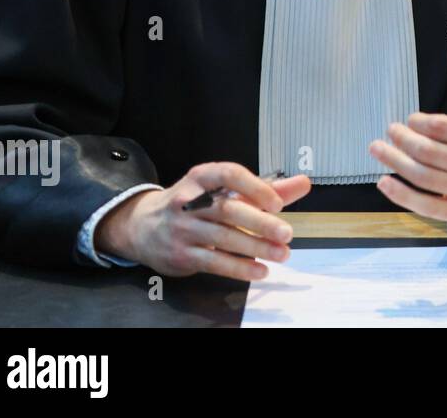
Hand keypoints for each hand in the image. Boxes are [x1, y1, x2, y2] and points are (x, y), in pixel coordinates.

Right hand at [95, 163, 311, 280]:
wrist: (142, 226)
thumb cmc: (195, 204)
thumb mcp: (224, 189)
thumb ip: (266, 187)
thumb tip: (304, 183)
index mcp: (202, 177)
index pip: (229, 175)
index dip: (254, 187)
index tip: (278, 202)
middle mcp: (189, 201)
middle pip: (228, 210)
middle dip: (260, 223)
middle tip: (287, 233)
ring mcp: (183, 229)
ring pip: (223, 238)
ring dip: (256, 248)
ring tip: (283, 254)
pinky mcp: (181, 255)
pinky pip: (213, 262)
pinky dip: (239, 268)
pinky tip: (260, 271)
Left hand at [369, 27, 446, 225]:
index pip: (442, 128)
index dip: (418, 123)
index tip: (410, 120)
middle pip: (429, 153)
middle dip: (402, 141)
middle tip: (389, 132)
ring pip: (424, 178)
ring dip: (395, 164)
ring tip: (379, 151)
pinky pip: (428, 206)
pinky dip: (402, 196)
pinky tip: (385, 182)